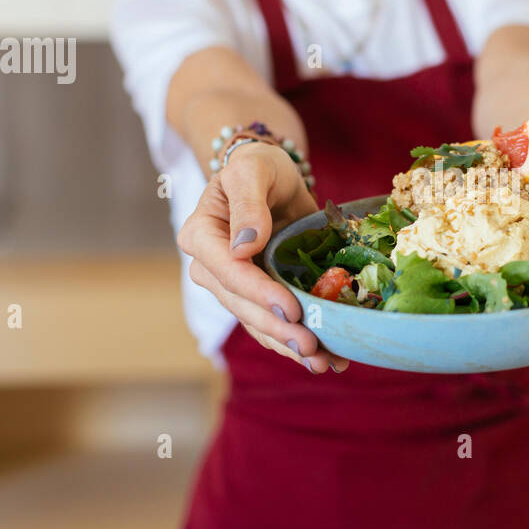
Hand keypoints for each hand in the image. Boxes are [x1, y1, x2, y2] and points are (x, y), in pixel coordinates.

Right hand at [176, 142, 349, 373]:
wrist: (270, 178)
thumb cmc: (259, 167)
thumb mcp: (253, 170)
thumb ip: (247, 202)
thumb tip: (244, 244)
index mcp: (201, 236)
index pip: (229, 272)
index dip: (259, 294)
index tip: (291, 309)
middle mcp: (211, 268)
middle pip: (244, 306)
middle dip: (278, 329)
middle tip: (312, 347)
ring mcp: (233, 287)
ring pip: (259, 324)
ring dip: (289, 347)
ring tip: (323, 362)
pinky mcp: (258, 297)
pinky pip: (273, 325)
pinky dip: (296, 344)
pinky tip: (326, 358)